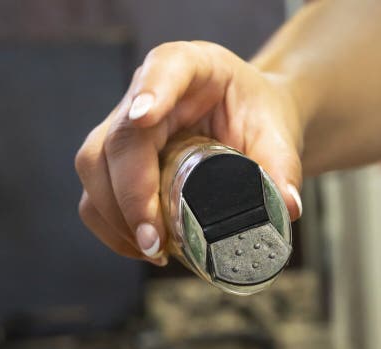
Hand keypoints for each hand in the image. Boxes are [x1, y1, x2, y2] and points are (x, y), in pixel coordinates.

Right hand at [75, 41, 304, 264]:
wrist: (245, 126)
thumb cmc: (257, 119)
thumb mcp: (276, 134)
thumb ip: (282, 167)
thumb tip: (287, 207)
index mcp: (190, 67)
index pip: (163, 69)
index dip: (151, 92)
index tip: (145, 117)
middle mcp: (145, 92)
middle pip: (118, 139)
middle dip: (131, 196)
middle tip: (156, 240)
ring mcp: (121, 129)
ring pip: (94, 170)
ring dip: (116, 219)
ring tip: (155, 250)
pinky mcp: (111, 164)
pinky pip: (93, 198)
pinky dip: (112, 230)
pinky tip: (142, 248)